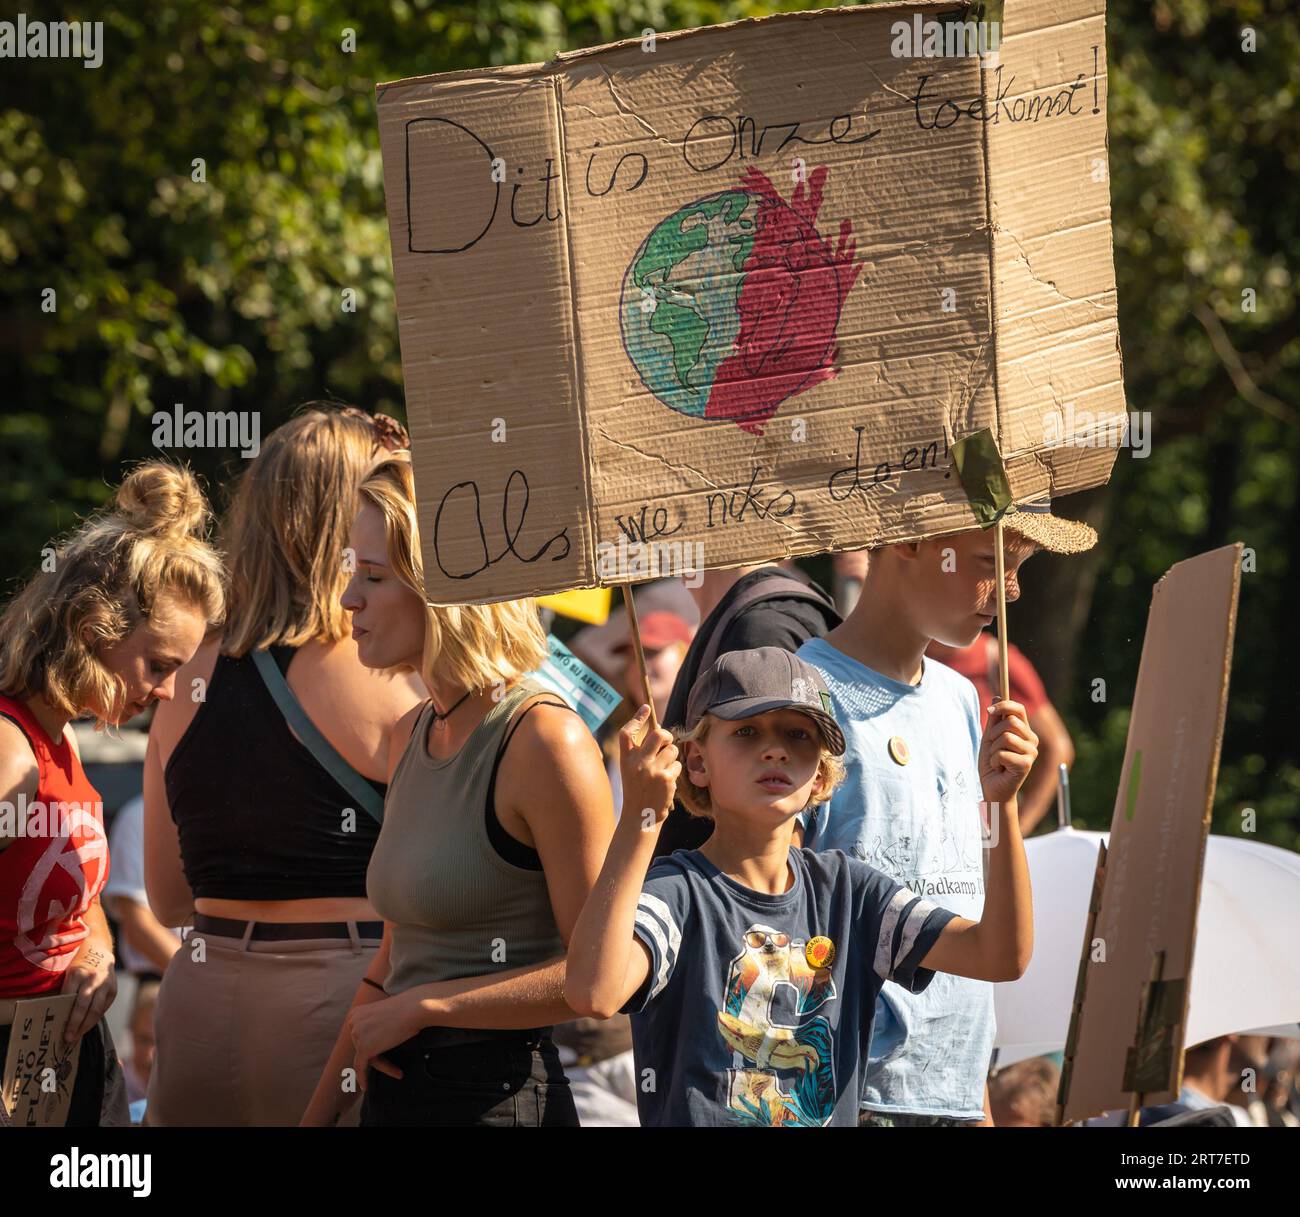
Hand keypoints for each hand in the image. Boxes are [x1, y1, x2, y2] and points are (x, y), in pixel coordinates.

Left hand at [60, 941, 116, 1041]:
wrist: (100, 949)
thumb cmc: (79, 963)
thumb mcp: (69, 972)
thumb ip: (67, 989)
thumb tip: (59, 1014)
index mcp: (77, 973)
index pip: (68, 998)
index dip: (63, 1015)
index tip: (58, 1029)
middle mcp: (92, 978)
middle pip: (82, 1006)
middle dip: (74, 1024)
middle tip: (67, 1038)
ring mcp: (105, 983)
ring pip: (95, 1009)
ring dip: (86, 1025)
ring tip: (77, 1036)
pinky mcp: (113, 988)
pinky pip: (104, 1007)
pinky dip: (95, 1018)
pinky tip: (88, 1026)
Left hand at [347, 989, 425, 1088]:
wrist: (414, 1008)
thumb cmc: (407, 1009)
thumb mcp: (384, 1014)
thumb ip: (374, 1024)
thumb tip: (373, 1040)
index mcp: (356, 1013)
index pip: (361, 1035)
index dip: (374, 1045)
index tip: (382, 1052)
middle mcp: (352, 1022)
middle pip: (363, 1046)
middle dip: (379, 1056)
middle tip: (395, 1065)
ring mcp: (357, 1034)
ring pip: (366, 1057)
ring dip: (382, 1065)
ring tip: (397, 1071)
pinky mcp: (364, 1047)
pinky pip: (360, 1067)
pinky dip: (362, 1078)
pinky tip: (366, 1086)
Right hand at [619, 705, 679, 827]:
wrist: (640, 817)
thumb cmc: (637, 790)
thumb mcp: (631, 770)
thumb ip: (641, 752)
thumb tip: (659, 730)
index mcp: (625, 759)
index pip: (627, 732)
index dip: (636, 718)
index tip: (645, 708)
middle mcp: (637, 763)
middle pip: (658, 734)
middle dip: (667, 735)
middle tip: (666, 742)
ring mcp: (652, 770)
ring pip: (672, 750)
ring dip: (671, 757)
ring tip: (663, 770)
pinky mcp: (666, 779)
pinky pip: (677, 765)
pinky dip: (674, 771)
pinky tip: (666, 783)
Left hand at [978, 699, 1037, 807]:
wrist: (992, 788)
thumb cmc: (992, 763)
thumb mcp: (990, 738)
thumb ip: (994, 720)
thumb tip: (997, 697)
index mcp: (1024, 732)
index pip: (1019, 709)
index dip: (1004, 705)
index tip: (989, 710)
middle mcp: (1031, 740)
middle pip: (1010, 722)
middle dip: (993, 733)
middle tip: (992, 747)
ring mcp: (1031, 753)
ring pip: (1005, 737)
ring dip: (993, 749)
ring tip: (997, 760)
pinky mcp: (1026, 765)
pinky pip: (1002, 753)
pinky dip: (994, 761)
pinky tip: (999, 768)